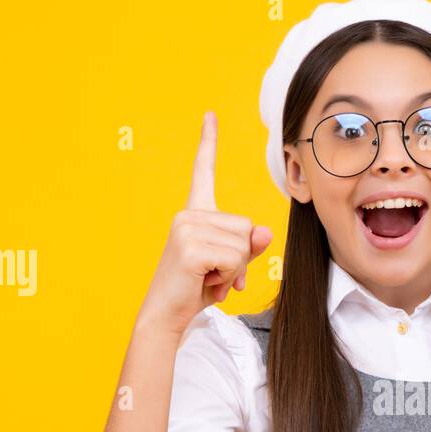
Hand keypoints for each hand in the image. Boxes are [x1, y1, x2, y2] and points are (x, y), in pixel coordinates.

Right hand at [138, 111, 273, 333]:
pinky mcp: (190, 247)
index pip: (203, 172)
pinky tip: (206, 283)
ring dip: (234, 271)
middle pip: (245, 226)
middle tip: (215, 274)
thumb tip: (264, 232)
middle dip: (240, 258)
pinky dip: (227, 277)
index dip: (208, 143)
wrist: (166, 316)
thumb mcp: (228, 265)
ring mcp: (186, 228)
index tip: (210, 115)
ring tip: (209, 278)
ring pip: (242, 244)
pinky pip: (234, 258)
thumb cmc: (196, 290)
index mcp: (195, 213)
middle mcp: (187, 214)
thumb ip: (247, 246)